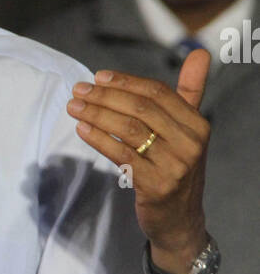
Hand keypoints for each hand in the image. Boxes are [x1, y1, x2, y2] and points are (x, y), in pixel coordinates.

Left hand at [67, 49, 211, 268]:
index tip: (98, 77)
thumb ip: (190, 92)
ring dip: (96, 114)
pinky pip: (121, 154)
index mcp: (198, 125)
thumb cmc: (176, 168)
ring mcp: (175, 165)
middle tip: (78, 90)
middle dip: (105, 96)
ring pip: (129, 129)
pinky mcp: (156, 185)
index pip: (158, 92)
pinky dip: (99, 139)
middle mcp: (191, 143)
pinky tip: (82, 129)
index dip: (126, 81)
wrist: (179, 220)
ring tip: (74, 106)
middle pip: (141, 108)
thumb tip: (199, 52)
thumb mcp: (188, 131)